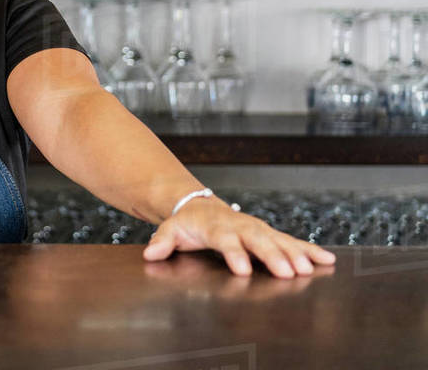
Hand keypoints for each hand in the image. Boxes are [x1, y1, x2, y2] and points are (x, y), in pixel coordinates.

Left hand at [142, 197, 336, 277]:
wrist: (198, 206)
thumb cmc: (186, 224)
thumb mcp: (170, 230)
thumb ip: (163, 242)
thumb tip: (151, 253)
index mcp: (216, 227)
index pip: (225, 241)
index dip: (234, 254)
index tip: (242, 270)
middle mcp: (240, 226)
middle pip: (258, 241)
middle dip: (273, 256)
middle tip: (288, 273)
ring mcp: (257, 229)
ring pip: (279, 240)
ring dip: (295, 254)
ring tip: (310, 269)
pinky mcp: (269, 234)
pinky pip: (292, 242)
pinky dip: (309, 250)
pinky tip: (327, 260)